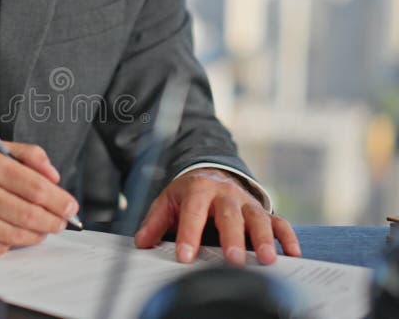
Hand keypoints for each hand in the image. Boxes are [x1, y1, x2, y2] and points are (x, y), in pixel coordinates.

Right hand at [0, 142, 78, 255]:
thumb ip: (27, 155)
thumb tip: (54, 176)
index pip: (37, 188)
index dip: (60, 201)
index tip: (70, 207)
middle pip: (31, 215)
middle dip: (53, 221)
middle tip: (61, 222)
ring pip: (18, 235)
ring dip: (36, 235)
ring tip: (41, 228)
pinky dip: (11, 243)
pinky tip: (10, 232)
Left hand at [134, 169, 300, 266]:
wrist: (210, 173)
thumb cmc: (188, 194)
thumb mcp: (167, 202)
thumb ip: (154, 222)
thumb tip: (142, 243)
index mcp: (198, 189)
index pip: (192, 213)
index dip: (188, 235)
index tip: (185, 257)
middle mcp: (225, 194)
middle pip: (229, 216)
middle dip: (232, 239)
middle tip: (234, 261)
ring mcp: (246, 202)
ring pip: (257, 218)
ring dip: (263, 239)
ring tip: (266, 260)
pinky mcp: (262, 211)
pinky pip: (279, 222)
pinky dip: (287, 237)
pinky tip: (292, 254)